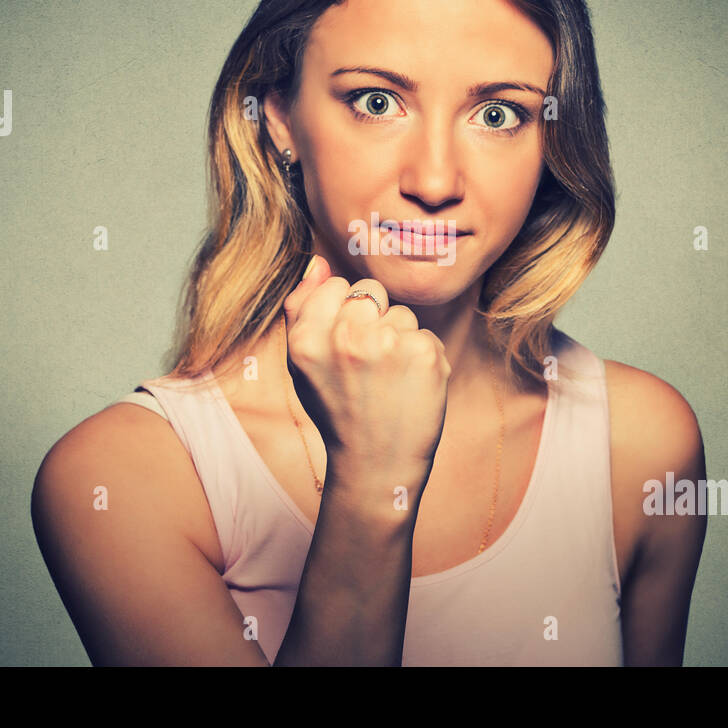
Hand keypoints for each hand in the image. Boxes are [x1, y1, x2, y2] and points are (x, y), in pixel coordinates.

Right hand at [282, 255, 451, 485]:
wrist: (375, 465)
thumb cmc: (337, 409)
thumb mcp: (301, 364)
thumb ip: (302, 309)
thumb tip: (317, 262)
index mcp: (307, 338)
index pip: (335, 286)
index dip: (342, 315)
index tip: (343, 350)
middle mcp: (345, 337)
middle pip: (371, 291)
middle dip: (373, 320)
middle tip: (367, 366)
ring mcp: (388, 344)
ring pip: (401, 313)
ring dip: (399, 340)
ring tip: (388, 381)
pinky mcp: (425, 353)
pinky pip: (426, 334)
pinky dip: (423, 358)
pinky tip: (410, 387)